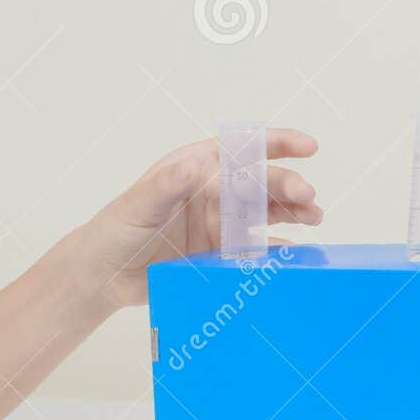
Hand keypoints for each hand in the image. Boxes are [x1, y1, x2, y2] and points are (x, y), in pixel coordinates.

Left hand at [72, 128, 323, 309]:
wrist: (104, 275)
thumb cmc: (115, 230)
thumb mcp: (138, 205)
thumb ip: (165, 185)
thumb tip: (192, 166)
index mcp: (195, 168)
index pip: (242, 149)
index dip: (276, 144)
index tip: (306, 146)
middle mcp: (213, 192)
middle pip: (260, 182)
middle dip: (288, 186)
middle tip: (308, 198)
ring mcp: (219, 223)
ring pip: (265, 213)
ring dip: (292, 213)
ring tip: (314, 218)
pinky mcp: (220, 253)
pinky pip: (256, 249)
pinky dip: (278, 249)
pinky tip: (297, 251)